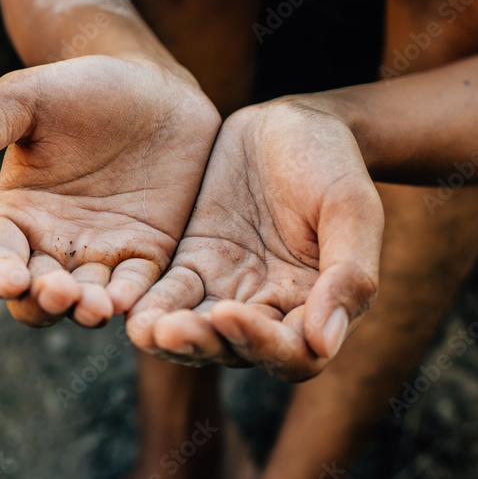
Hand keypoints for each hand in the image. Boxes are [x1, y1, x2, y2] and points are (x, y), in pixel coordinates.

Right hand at [0, 55, 219, 327]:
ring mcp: (102, 253)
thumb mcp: (19, 97)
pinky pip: (138, 288)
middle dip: (44, 304)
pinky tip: (132, 299)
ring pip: (86, 303)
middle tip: (60, 292)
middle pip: (37, 298)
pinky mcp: (148, 253)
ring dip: (88, 312)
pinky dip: (133, 301)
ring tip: (97, 306)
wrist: (150, 82)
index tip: (10, 279)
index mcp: (15, 215)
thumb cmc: (75, 87)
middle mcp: (54, 244)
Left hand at [127, 98, 383, 380]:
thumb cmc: (333, 164)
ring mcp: (226, 290)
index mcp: (316, 307)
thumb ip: (348, 274)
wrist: (289, 124)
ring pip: (196, 330)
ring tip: (142, 330)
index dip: (262, 344)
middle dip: (202, 343)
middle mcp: (269, 311)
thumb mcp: (351, 209)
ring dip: (170, 336)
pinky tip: (127, 306)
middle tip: (170, 331)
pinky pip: (169, 295)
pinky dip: (151, 305)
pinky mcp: (192, 266)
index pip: (292, 354)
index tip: (228, 314)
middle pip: (235, 349)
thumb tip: (324, 343)